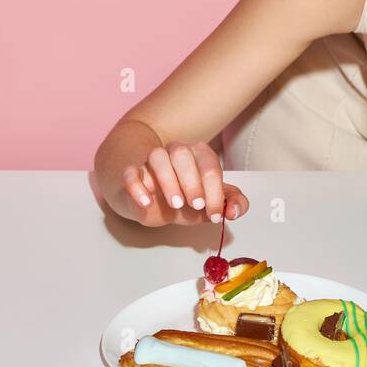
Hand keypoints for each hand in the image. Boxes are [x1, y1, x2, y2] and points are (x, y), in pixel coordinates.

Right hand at [121, 140, 248, 226]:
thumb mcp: (210, 203)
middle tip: (196, 205)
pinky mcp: (132, 173)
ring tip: (176, 204)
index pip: (210, 166)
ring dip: (167, 180)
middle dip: (192, 181)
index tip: (215, 214)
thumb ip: (232, 203)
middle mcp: (175, 151)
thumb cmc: (186, 199)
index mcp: (198, 155)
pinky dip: (138, 186)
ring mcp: (151, 161)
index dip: (215, 192)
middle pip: (183, 154)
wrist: (154, 203)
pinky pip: (131, 172)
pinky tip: (147, 202)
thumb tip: (234, 211)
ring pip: (157, 156)